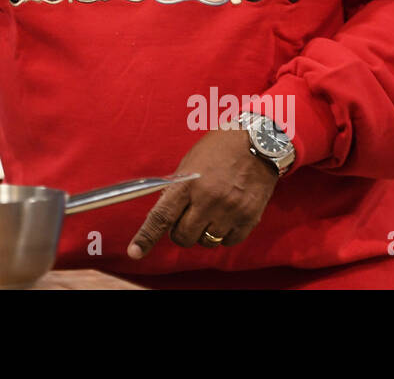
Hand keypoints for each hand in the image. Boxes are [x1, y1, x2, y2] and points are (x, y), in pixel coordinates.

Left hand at [128, 128, 278, 256]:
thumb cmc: (219, 148)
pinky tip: (226, 216)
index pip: (161, 216)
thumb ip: (177, 189)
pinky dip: (224, 234)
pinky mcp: (249, 218)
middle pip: (183, 236)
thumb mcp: (190, 162)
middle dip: (180, 231)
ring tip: (210, 212)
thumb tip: (164, 214)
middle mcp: (207, 200)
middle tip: (186, 217)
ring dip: (204, 233)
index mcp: (188, 183)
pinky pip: (228, 241)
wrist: (259, 141)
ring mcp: (230, 211)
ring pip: (206, 241)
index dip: (146, 237)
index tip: (135, 252)